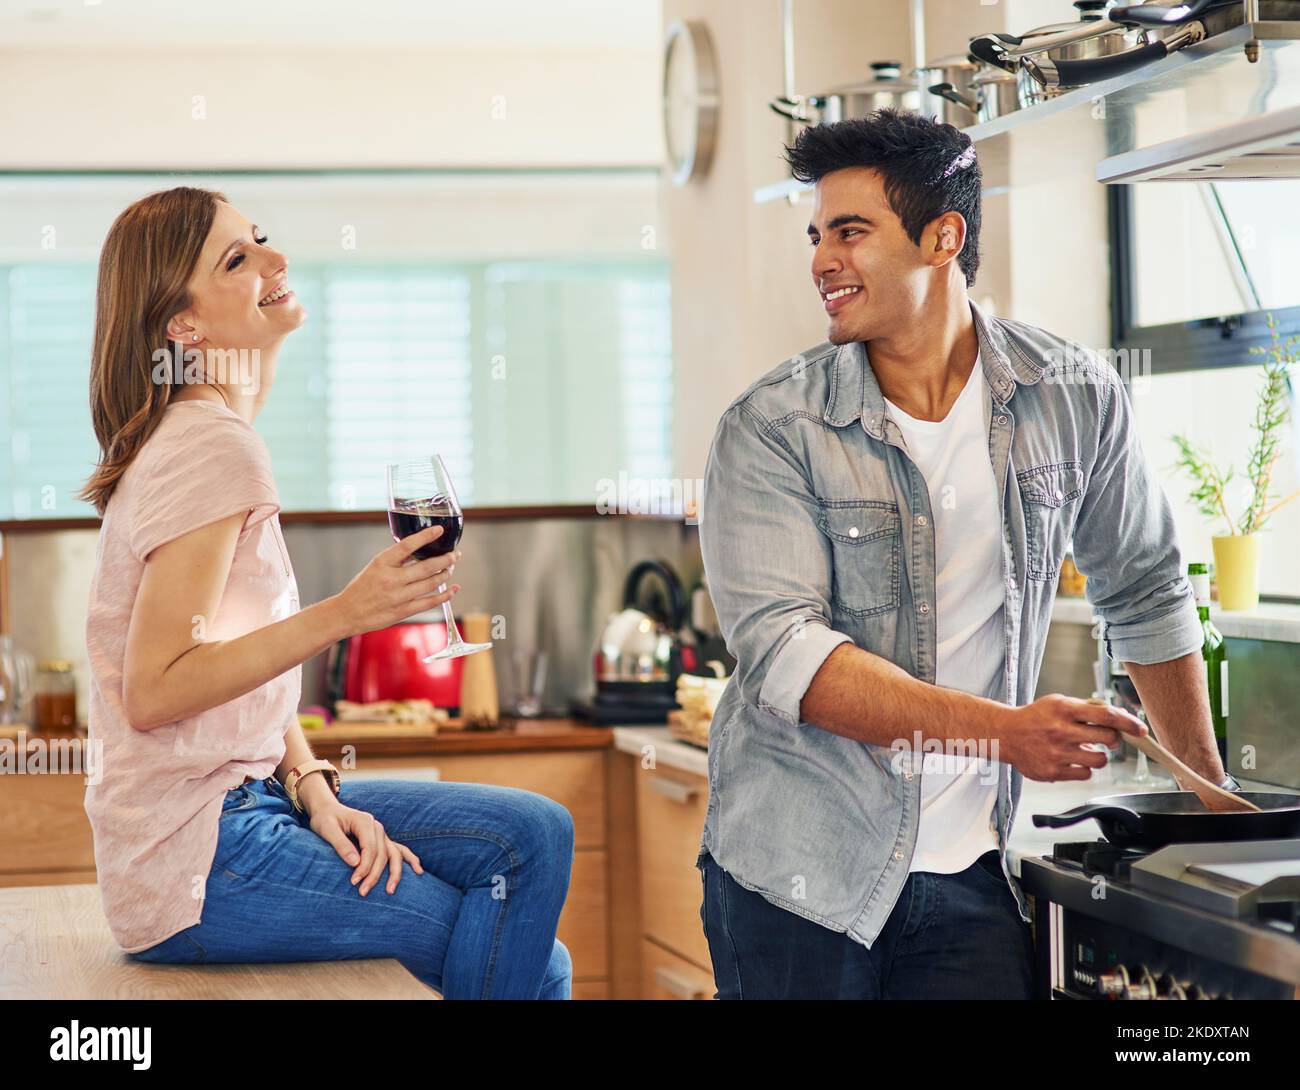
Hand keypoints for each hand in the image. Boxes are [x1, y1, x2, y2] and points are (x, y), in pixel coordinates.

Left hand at [307, 798, 425, 895]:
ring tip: (390, 890)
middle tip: (363, 892)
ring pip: (394, 854)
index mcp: (366, 822)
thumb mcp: (327, 829)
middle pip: (382, 854)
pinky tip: (418, 871)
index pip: (370, 848)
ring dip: (395, 872)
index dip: (364, 867)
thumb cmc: (325, 819)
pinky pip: (399, 850)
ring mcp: (382, 833)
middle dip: (375, 875)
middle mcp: (377, 827)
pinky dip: (410, 860)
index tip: (354, 882)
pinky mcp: (382, 840)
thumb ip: (341, 845)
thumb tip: (355, 863)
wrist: (327, 809)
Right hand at [329, 524, 461, 635]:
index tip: (439, 530)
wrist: (347, 613)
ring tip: (451, 568)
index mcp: (382, 563)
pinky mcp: (403, 611)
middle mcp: (391, 579)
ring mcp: (398, 596)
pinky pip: (430, 602)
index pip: (408, 545)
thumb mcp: (374, 566)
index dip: (426, 536)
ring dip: (446, 574)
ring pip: (431, 583)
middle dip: (446, 559)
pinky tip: (453, 590)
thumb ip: (396, 559)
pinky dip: (445, 596)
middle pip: (427, 566)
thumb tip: (420, 549)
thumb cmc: (361, 588)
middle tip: (455, 554)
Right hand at [997, 694, 1145, 782]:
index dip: (1128, 722)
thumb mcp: (1057, 703)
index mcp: (1064, 709)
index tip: (1140, 729)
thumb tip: (1119, 717)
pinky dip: (1083, 768)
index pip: (1106, 715)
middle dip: (1113, 740)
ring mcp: (1057, 753)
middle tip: (1107, 739)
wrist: (1005, 735)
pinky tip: (1072, 760)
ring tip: (1085, 750)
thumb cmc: (1035, 718)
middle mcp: (1061, 730)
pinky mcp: (1054, 771)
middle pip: (1109, 739)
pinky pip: (1086, 774)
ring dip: (1099, 756)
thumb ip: (1086, 709)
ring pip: (1100, 760)